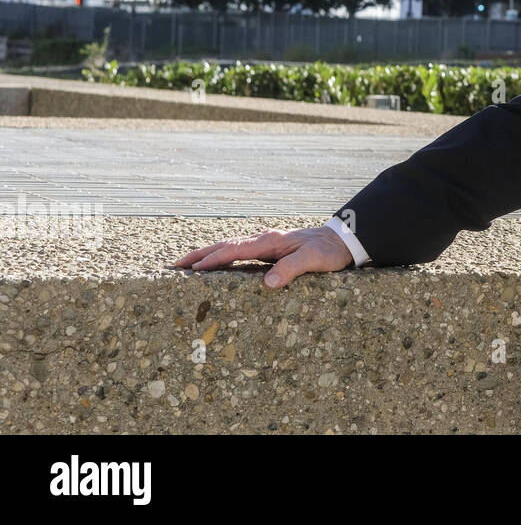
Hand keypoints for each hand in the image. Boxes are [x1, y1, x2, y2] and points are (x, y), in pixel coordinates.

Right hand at [172, 225, 353, 288]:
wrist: (341, 241)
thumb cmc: (327, 251)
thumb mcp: (313, 260)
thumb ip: (291, 270)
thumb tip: (267, 284)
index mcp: (269, 241)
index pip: (233, 250)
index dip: (212, 260)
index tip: (192, 269)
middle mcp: (263, 240)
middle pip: (224, 245)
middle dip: (199, 255)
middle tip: (175, 265)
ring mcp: (265, 244)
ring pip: (230, 248)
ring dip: (208, 255)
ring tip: (187, 266)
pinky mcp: (269, 251)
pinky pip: (239, 253)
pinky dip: (222, 258)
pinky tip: (216, 268)